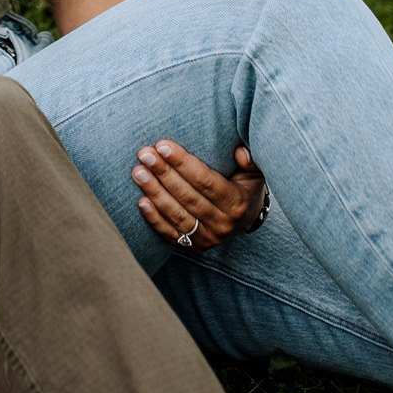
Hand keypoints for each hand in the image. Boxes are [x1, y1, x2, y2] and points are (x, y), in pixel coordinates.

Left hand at [132, 138, 266, 253]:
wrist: (246, 217)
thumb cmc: (245, 185)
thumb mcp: (254, 172)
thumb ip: (250, 160)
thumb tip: (241, 152)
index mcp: (237, 203)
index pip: (206, 181)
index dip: (183, 164)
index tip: (163, 145)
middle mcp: (223, 224)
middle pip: (188, 197)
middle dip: (163, 174)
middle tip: (144, 154)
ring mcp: (209, 239)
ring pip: (177, 215)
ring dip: (155, 193)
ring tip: (138, 172)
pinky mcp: (195, 247)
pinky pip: (171, 234)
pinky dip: (154, 219)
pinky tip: (141, 201)